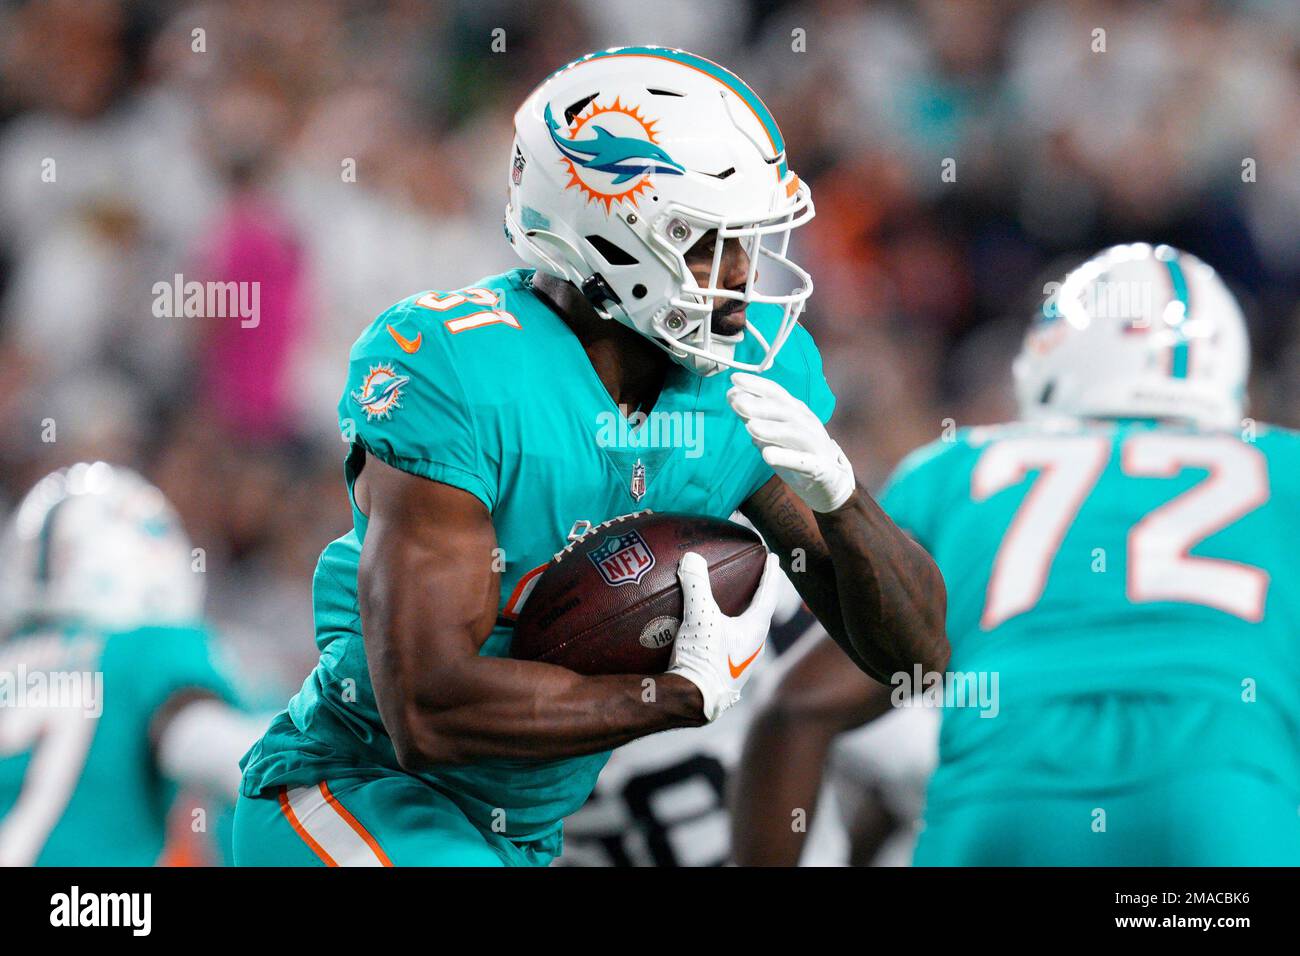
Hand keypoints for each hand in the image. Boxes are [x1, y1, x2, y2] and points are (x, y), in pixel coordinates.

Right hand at [668, 551, 781, 721]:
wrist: (693, 701)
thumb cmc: (703, 659)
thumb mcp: (699, 617)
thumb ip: (697, 585)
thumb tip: (692, 557)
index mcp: (756, 630)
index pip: (768, 594)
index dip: (770, 574)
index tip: (774, 558)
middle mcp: (755, 646)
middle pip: (761, 612)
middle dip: (759, 594)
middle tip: (757, 577)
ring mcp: (742, 662)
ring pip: (747, 631)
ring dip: (743, 615)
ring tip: (734, 603)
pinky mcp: (727, 673)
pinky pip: (732, 644)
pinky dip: (727, 631)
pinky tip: (712, 632)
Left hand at [727, 372, 855, 512]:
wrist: (830, 480)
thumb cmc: (798, 452)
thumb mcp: (774, 434)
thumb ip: (755, 417)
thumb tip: (733, 397)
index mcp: (795, 411)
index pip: (776, 393)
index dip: (757, 384)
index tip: (734, 379)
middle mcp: (806, 423)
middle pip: (783, 410)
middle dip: (760, 405)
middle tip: (736, 403)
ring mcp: (814, 444)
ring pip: (793, 432)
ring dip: (771, 428)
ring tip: (750, 427)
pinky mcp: (818, 467)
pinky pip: (802, 461)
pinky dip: (785, 457)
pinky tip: (767, 456)